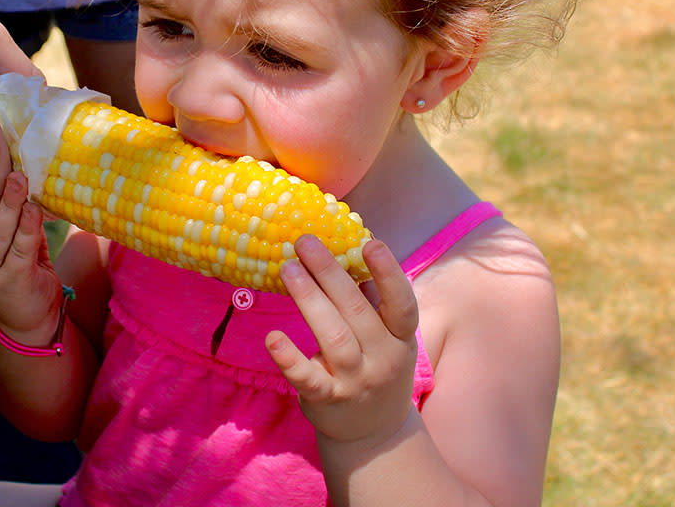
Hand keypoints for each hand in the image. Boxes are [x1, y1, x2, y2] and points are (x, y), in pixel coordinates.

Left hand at [267, 235, 419, 445]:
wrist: (373, 434)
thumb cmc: (375, 365)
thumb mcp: (387, 337)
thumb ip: (371, 299)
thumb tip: (344, 246)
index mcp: (401, 338)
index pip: (402, 305)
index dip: (389, 274)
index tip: (369, 243)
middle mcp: (383, 360)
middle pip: (357, 311)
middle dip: (330, 273)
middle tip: (304, 241)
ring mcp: (354, 381)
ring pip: (333, 337)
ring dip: (309, 299)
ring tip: (288, 268)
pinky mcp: (326, 399)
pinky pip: (307, 378)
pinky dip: (289, 358)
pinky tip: (272, 338)